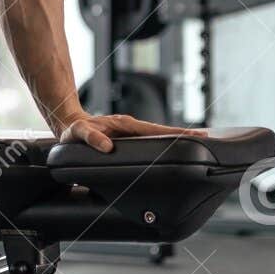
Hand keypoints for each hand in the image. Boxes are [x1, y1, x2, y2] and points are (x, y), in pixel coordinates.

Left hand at [55, 112, 208, 152]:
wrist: (68, 126)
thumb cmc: (75, 132)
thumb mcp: (78, 135)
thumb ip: (91, 139)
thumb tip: (107, 147)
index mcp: (124, 125)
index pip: (154, 129)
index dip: (174, 133)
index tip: (195, 135)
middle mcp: (131, 127)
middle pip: (162, 131)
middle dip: (184, 135)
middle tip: (206, 139)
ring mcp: (132, 132)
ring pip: (158, 135)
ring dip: (177, 139)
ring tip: (199, 142)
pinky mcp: (130, 138)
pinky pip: (150, 139)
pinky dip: (165, 142)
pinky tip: (177, 148)